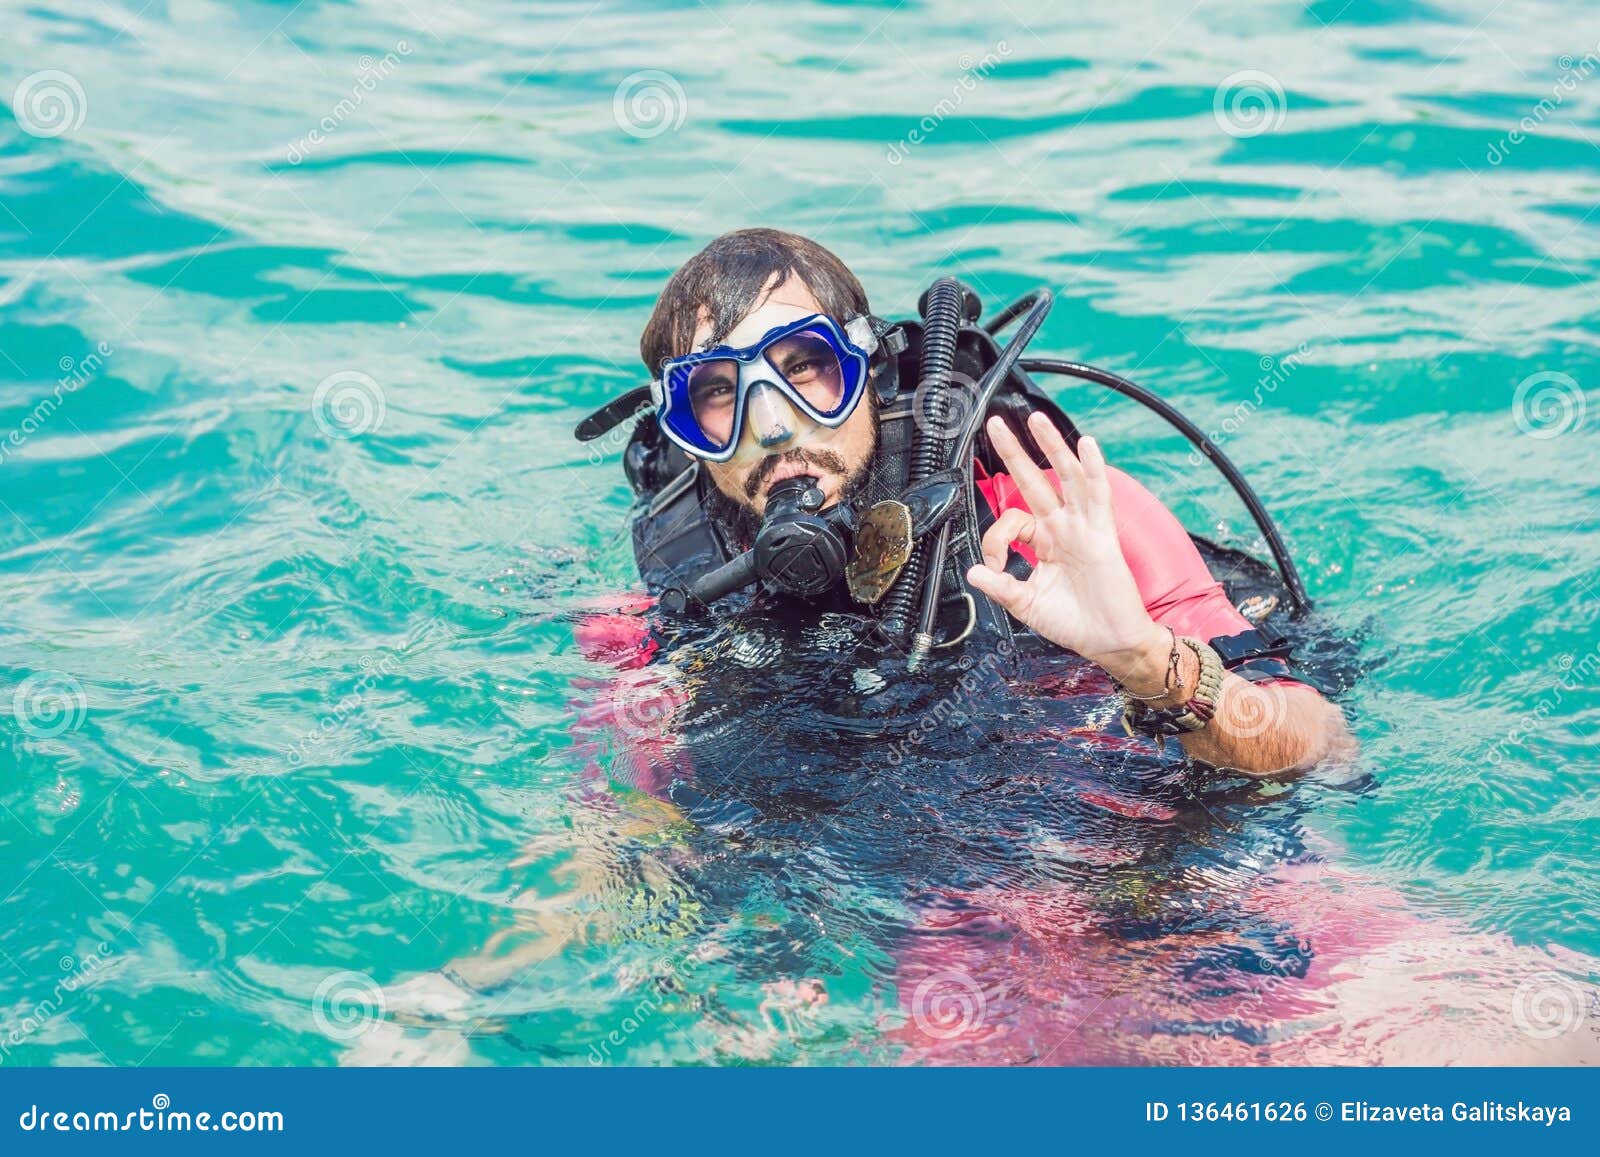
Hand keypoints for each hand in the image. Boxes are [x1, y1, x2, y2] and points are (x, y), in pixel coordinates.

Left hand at [965, 413, 1167, 686]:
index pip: (1012, 520)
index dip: (996, 540)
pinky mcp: (1103, 535)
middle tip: (996, 424)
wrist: (1109, 641)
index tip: (995, 567)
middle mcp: (1062, 528)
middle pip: (1035, 480)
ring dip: (1052, 447)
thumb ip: (1001, 587)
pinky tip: (1086, 445)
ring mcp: (1083, 527)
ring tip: (1037, 419)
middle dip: (1016, 452)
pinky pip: (1098, 496)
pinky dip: (1093, 470)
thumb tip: (973, 573)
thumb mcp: (1026, 605)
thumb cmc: (1074, 623)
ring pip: (1066, 477)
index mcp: (1043, 542)